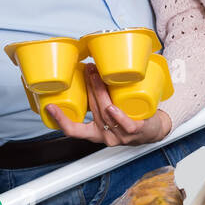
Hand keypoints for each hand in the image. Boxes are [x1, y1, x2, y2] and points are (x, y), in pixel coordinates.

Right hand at [47, 62, 172, 146]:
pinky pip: (124, 124)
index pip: (73, 130)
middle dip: (88, 88)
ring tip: (98, 74)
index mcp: (96, 133)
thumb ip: (97, 101)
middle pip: (92, 111)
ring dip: (99, 92)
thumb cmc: (129, 120)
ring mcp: (120, 135)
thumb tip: (88, 72)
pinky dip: (118, 115)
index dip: (60, 120)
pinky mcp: (135, 132)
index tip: (50, 107)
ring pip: (106, 113)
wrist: (154, 130)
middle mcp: (105, 136)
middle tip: (87, 69)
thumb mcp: (108, 115)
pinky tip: (112, 106)